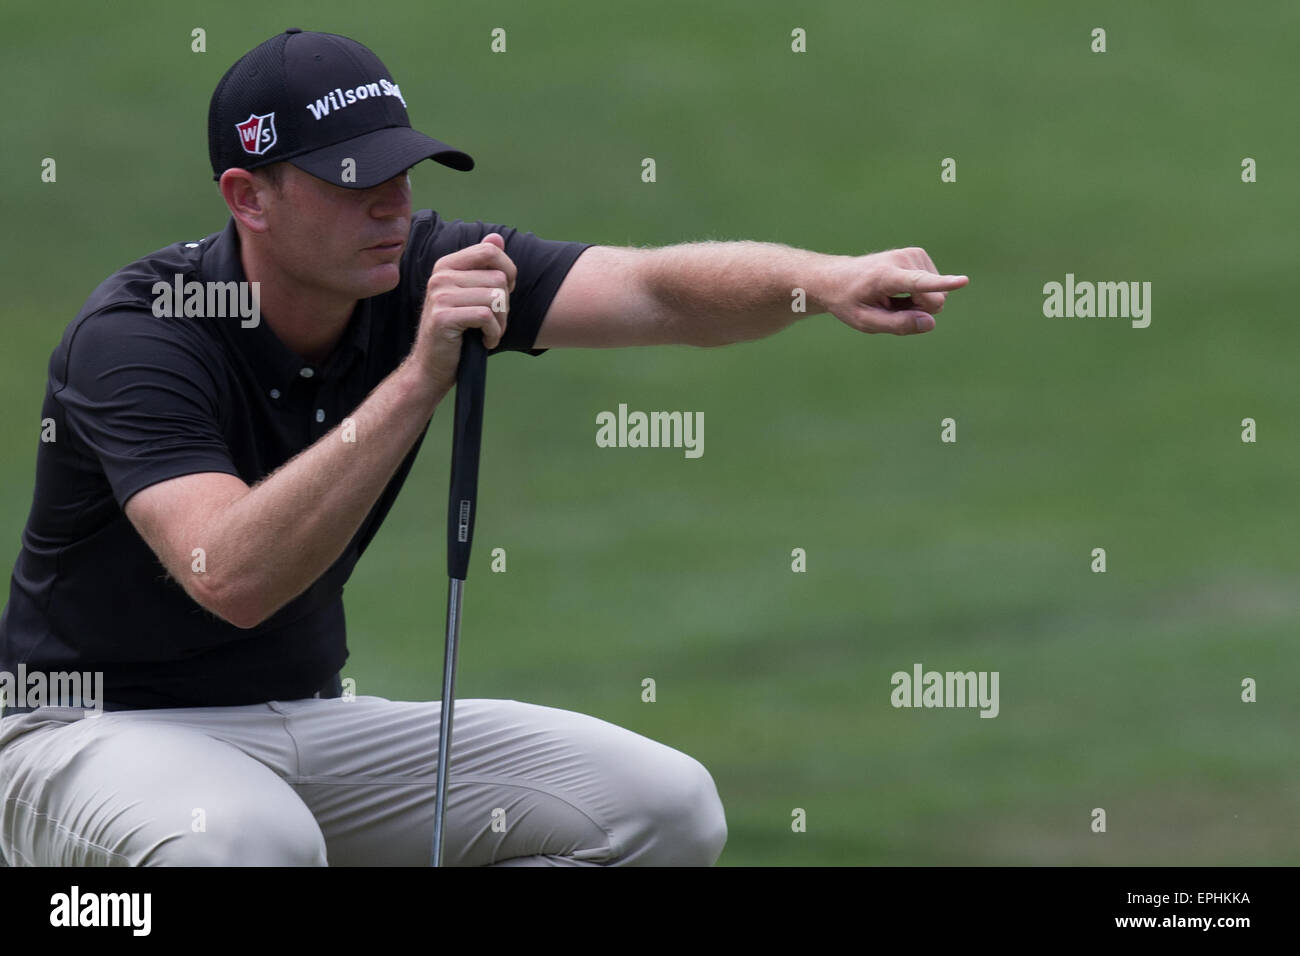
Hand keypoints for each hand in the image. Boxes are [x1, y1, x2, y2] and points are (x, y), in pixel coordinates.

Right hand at [410, 233, 516, 394]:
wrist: (432, 367)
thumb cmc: (458, 333)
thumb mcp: (471, 295)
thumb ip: (483, 266)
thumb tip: (497, 237)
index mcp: (447, 265)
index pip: (490, 251)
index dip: (507, 273)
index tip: (501, 296)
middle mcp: (440, 276)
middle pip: (499, 279)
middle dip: (505, 306)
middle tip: (493, 323)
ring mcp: (440, 295)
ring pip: (496, 299)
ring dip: (501, 323)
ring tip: (488, 333)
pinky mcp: (443, 316)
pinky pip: (486, 317)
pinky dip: (494, 334)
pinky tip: (484, 342)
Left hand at [822, 246, 967, 334]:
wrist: (837, 276)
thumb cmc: (849, 302)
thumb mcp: (865, 322)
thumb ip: (897, 325)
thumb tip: (930, 322)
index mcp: (887, 277)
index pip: (918, 283)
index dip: (942, 283)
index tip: (963, 281)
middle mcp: (903, 260)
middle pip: (934, 301)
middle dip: (919, 311)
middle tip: (890, 307)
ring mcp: (914, 254)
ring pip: (936, 294)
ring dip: (916, 303)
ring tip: (891, 297)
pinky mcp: (919, 254)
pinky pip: (934, 286)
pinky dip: (918, 293)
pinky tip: (898, 290)